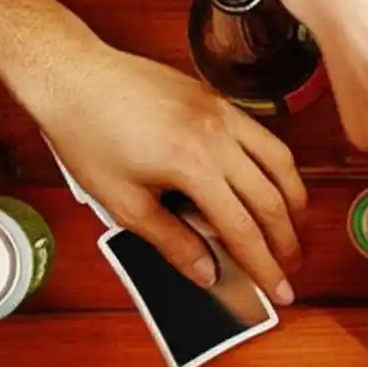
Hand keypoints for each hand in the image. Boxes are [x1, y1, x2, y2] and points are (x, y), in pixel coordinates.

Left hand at [22, 36, 306, 302]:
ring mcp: (223, 114)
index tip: (279, 290)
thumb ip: (171, 241)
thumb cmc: (87, 134)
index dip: (265, 265)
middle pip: (271, 198)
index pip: (243, 228)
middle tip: (292, 267)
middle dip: (286, 240)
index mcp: (192, 165)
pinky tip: (271, 184)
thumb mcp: (123, 202)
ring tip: (293, 229)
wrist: (73, 76)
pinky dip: (277, 166)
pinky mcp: (219, 101)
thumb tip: (207, 273)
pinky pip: (264, 137)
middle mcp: (217, 136)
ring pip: (279, 163)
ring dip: (293, 201)